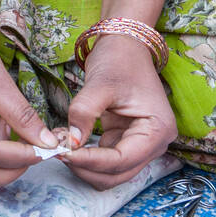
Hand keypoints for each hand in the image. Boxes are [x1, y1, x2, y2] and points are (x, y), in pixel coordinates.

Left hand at [62, 33, 176, 188]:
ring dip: (85, 165)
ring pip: (111, 173)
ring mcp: (141, 144)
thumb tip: (69, 143)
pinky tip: (69, 140)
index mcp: (157, 130)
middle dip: (86, 167)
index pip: (121, 160)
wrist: (125, 43)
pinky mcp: (126, 140)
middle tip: (57, 151)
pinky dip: (86, 156)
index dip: (91, 161)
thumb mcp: (101, 83)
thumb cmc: (119, 58)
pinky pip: (105, 160)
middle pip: (117, 173)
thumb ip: (84, 112)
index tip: (63, 153)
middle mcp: (155, 143)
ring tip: (61, 144)